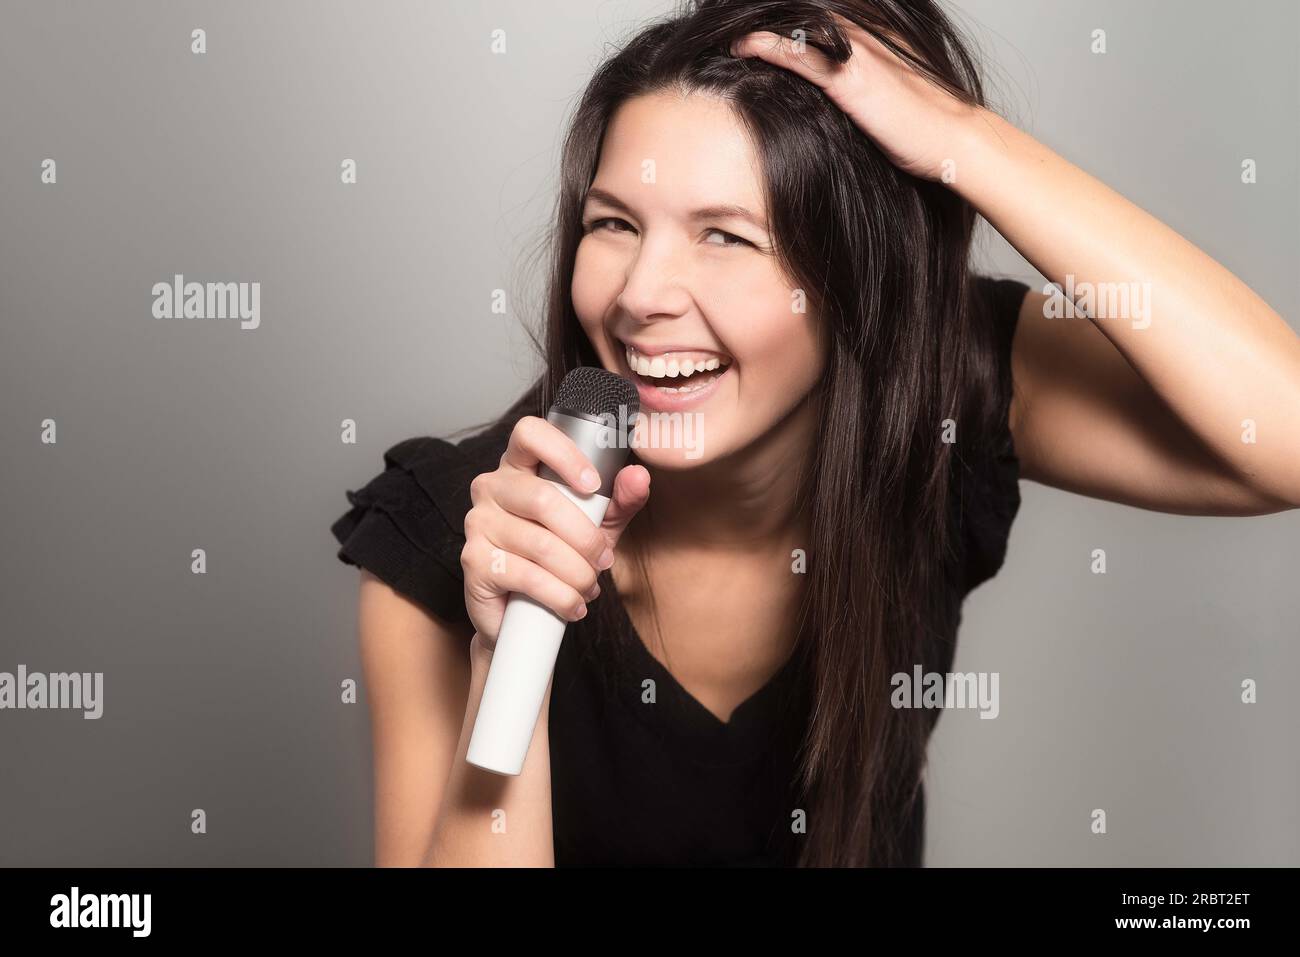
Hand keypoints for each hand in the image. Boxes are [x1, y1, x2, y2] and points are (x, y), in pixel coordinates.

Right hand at [460, 415, 650, 647]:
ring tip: (589, 587)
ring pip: (539, 544)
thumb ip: (620, 500)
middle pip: (542, 499)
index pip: (530, 433)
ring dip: (577, 573)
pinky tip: (572, 604)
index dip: (563, 453)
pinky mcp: (474, 562)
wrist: (522, 613)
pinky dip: (560, 595)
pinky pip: (526, 576)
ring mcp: (479, 523)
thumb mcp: (598, 525)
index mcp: (520, 466)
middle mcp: (492, 487)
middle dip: (585, 537)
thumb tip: (639, 476)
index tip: (593, 484)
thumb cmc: (560, 556)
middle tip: (603, 560)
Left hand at [730, 14, 989, 182]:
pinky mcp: (852, 79)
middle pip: (802, 15)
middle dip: (765, 15)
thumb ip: (852, 87)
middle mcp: (861, 37)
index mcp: (867, 38)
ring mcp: (856, 55)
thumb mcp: (880, 100)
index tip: (747, 27)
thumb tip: (828, 99)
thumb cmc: (921, 128)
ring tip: (726, 31)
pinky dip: (770, 47)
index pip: (815, 19)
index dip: (781, 20)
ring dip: (760, 26)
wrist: (952, 141)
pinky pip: (801, 55)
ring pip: (798, 27)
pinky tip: (744, 46)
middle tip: (726, 20)